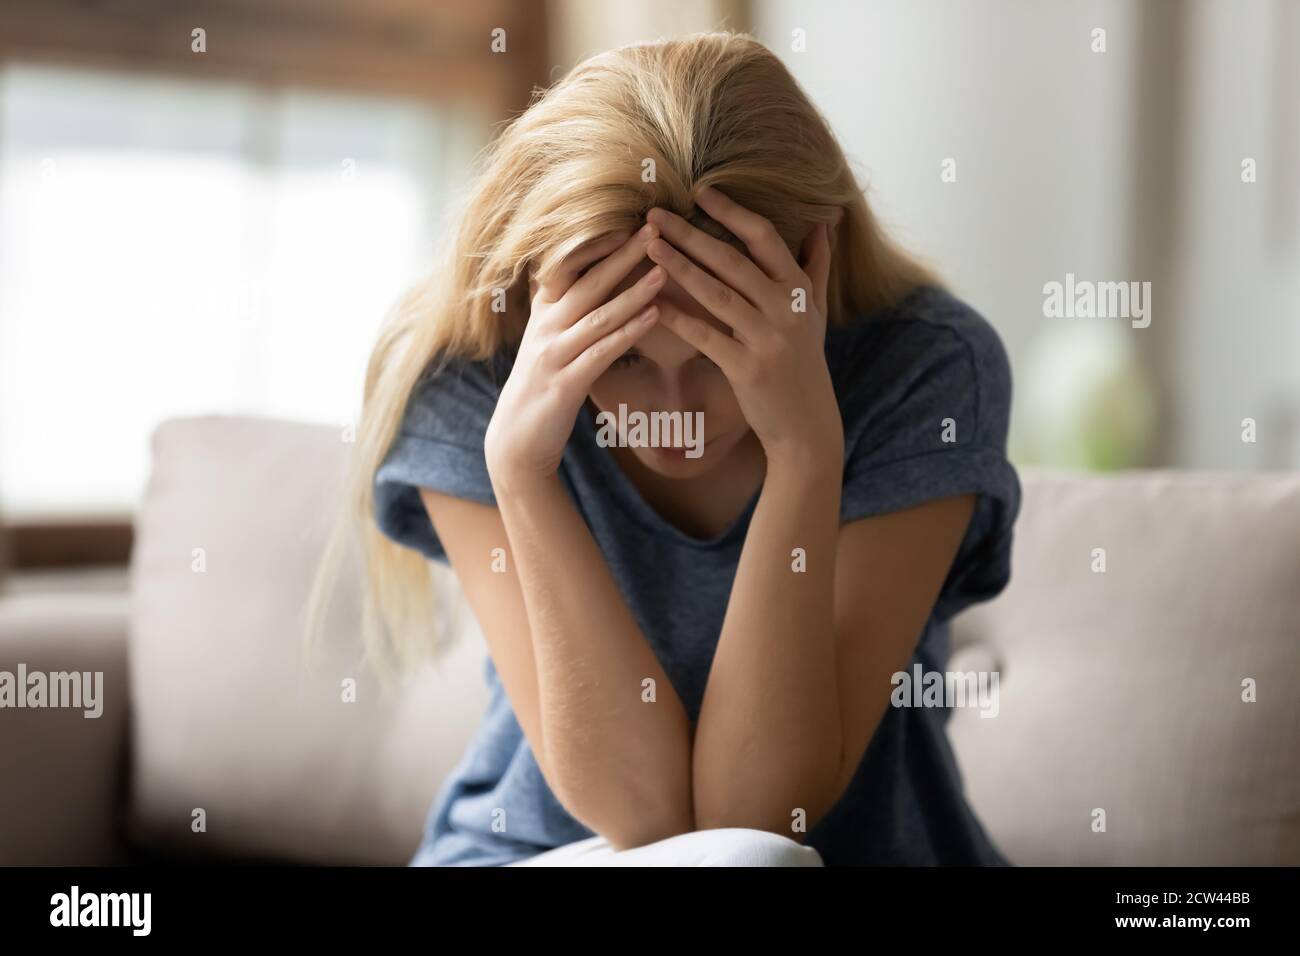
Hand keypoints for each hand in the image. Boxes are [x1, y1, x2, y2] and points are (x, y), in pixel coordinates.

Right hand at [484, 223, 665, 485]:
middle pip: (587, 282)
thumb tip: (595, 282)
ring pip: (597, 314)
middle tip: (654, 228)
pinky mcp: (565, 384)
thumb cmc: (539, 389)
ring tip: (665, 269)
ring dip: (633, 291)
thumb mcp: (547, 343)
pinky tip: (654, 317)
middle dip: (622, 254)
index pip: (567, 266)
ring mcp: (553, 355)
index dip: (595, 243)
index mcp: (543, 314)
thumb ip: (567, 312)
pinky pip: (601, 352)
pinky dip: (628, 332)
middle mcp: (545, 327)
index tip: (628, 219)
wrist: (515, 442)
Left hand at [645, 187, 843, 467]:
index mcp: (798, 290)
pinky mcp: (747, 369)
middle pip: (731, 260)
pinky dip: (678, 318)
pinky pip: (706, 337)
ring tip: (648, 245)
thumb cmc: (805, 365)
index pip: (764, 238)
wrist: (807, 425)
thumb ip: (816, 267)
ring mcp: (768, 339)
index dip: (731, 212)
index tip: (700, 192)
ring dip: (678, 266)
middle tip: (655, 212)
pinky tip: (651, 303)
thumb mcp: (816, 314)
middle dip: (690, 233)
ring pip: (715, 293)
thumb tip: (822, 223)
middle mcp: (785, 309)